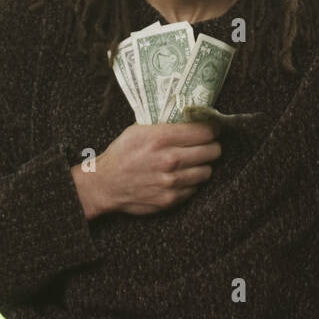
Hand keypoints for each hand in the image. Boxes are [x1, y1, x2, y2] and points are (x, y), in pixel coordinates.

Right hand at [71, 122, 220, 219]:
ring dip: (202, 165)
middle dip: (211, 146)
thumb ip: (165, 125)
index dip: (212, 128)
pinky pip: (195, 188)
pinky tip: (180, 176)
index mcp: (162, 137)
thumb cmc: (121, 153)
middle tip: (205, 145)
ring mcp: (172, 182)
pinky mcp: (171, 199)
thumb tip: (190, 118)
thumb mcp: (139, 129)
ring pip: (208, 171)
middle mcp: (170, 159)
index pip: (206, 131)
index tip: (211, 128)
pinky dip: (191, 182)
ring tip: (192, 162)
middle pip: (213, 151)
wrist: (105, 184)